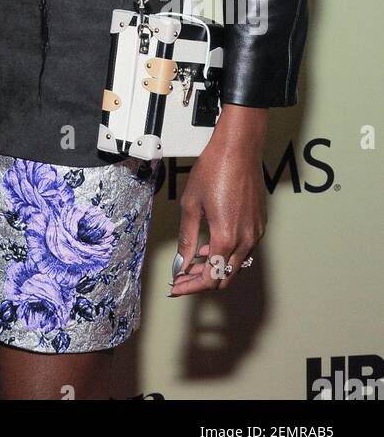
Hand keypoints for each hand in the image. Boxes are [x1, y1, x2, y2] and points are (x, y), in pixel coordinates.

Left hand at [170, 105, 267, 296]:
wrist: (239, 149)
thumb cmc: (214, 170)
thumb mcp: (191, 205)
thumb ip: (187, 237)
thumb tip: (181, 262)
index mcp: (226, 237)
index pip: (209, 277)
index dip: (191, 287)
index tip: (177, 287)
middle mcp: (245, 240)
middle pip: (224, 276)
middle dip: (202, 280)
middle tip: (182, 276)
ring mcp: (256, 233)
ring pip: (236, 265)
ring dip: (215, 266)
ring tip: (194, 258)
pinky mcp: (260, 225)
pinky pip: (244, 250)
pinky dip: (227, 253)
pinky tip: (211, 243)